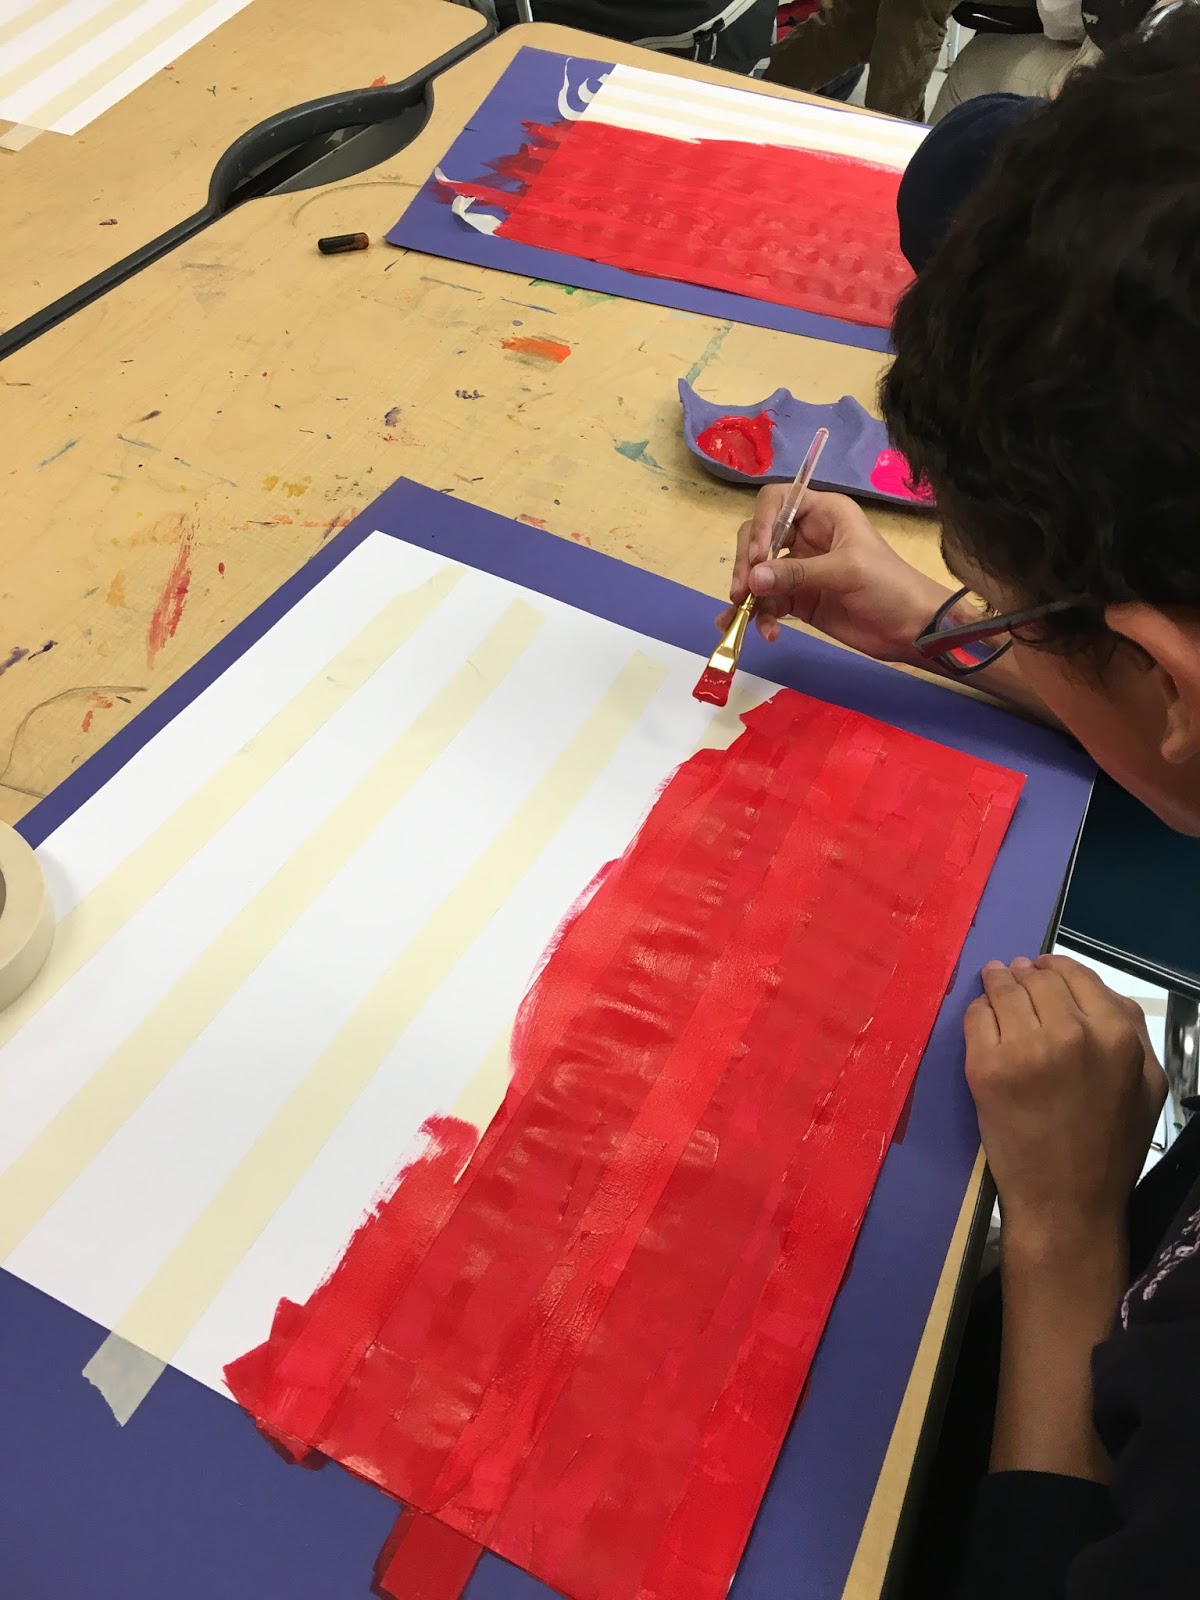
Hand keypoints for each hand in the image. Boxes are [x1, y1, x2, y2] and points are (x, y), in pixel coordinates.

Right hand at [716, 486, 952, 659]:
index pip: (777, 501)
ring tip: (747, 618)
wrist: (912, 629)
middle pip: (759, 537)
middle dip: (747, 563)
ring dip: (749, 595)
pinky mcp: (799, 599)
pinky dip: (760, 617)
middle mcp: (806, 536)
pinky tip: (765, 633)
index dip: (762, 523)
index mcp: (824, 514)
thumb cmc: (889, 587)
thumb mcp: (846, 572)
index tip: (758, 556)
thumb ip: (798, 574)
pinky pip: (768, 602)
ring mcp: (800, 569)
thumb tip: (753, 579)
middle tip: (743, 592)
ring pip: (758, 573)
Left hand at [964, 954, 1166, 1258]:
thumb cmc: (1109, 1148)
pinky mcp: (986, 1068)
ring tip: (992, 980)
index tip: (1039, 967)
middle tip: (1011, 973)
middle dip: (1023, 973)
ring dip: (996, 982)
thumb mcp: (1146, 1086)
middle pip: (1037, 978)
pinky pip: (975, 1017)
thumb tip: (1098, 993)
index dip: (1054, 966)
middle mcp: (1071, 1034)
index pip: (1076, 975)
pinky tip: (981, 1015)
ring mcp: (1025, 1049)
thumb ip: (1131, 1033)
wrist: (1067, 1204)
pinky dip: (977, 1011)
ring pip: (1003, 991)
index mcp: (1116, 1036)